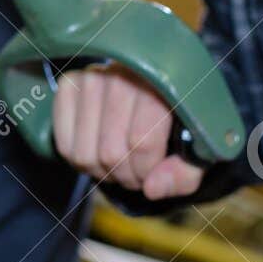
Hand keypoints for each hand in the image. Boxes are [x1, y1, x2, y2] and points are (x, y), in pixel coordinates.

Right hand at [53, 65, 204, 199]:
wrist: (158, 84)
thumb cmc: (179, 119)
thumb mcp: (197, 148)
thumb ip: (184, 173)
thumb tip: (151, 189)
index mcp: (163, 82)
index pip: (141, 142)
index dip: (147, 170)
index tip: (156, 172)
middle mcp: (122, 72)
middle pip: (111, 152)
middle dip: (127, 176)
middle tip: (138, 172)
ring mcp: (91, 77)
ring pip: (85, 154)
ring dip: (104, 173)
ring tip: (121, 163)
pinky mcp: (69, 85)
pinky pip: (65, 146)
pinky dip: (82, 162)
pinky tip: (100, 152)